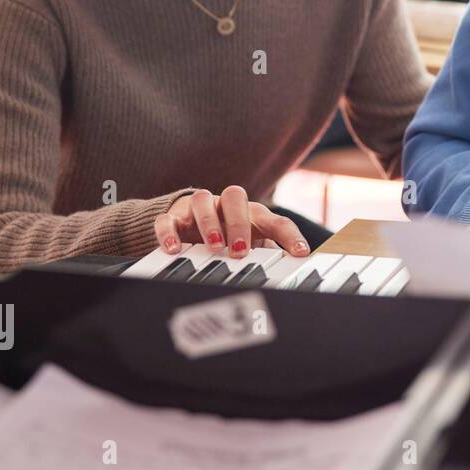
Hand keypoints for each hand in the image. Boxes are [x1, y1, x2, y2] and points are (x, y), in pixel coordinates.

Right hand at [154, 186, 311, 258]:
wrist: (188, 219)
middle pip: (235, 197)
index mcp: (251, 214)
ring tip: (213, 246)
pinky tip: (174, 249)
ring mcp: (198, 208)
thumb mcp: (251, 244)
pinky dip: (170, 233)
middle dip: (238, 224)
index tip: (301, 253)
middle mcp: (225, 206)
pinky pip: (167, 219)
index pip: (275, 220)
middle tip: (240, 251)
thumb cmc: (228, 233)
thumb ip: (269, 256)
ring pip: (202, 200)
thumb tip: (294, 272)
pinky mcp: (173, 217)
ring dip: (209, 223)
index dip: (290, 235)